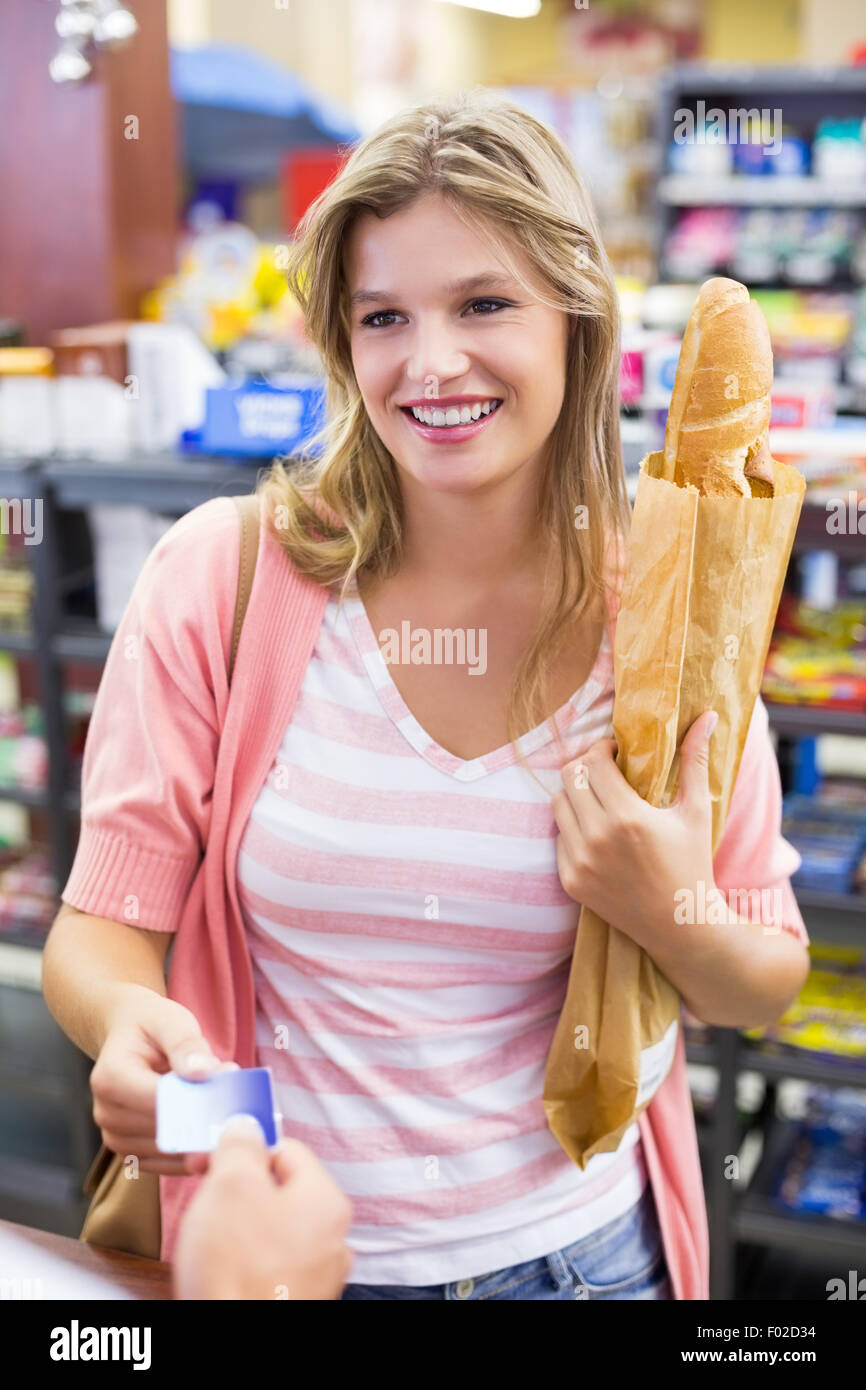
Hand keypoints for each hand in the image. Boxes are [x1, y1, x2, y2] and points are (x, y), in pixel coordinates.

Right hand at [90, 986, 238, 1175]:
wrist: (129, 1037)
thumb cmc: (152, 1026)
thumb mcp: (170, 1020)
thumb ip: (186, 1044)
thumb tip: (203, 1072)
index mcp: (110, 1078)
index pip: (158, 1101)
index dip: (197, 1099)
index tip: (231, 1089)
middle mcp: (106, 1113)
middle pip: (164, 1130)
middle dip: (204, 1118)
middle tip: (238, 1103)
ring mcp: (115, 1138)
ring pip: (169, 1152)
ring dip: (201, 1137)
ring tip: (225, 1110)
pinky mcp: (130, 1154)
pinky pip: (167, 1165)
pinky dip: (194, 1152)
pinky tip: (213, 1131)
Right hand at [172, 1115, 353, 1300]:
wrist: (232, 1347)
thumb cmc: (234, 1269)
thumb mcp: (230, 1184)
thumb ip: (240, 1144)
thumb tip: (245, 1125)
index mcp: (326, 1200)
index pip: (286, 1149)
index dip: (242, 1150)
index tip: (208, 1161)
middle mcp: (332, 1239)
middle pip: (279, 1191)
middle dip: (237, 1191)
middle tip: (205, 1202)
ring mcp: (316, 1276)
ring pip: (271, 1230)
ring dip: (238, 1228)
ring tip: (210, 1243)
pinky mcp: (294, 1301)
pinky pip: (267, 1266)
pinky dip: (243, 1263)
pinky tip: (221, 1274)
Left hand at [551, 710, 718, 945]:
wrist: (681, 926)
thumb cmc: (693, 864)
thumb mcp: (697, 811)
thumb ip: (695, 760)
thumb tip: (707, 715)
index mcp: (628, 817)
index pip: (593, 762)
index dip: (602, 749)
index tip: (616, 753)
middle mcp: (598, 838)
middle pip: (569, 777)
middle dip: (586, 767)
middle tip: (605, 772)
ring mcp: (580, 862)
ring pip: (557, 805)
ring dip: (575, 795)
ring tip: (600, 800)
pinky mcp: (570, 881)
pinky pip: (559, 837)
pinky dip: (574, 827)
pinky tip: (598, 832)